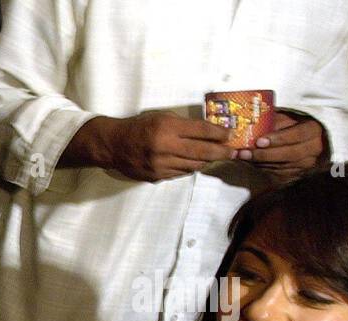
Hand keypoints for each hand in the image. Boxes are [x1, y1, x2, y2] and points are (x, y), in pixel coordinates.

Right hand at [87, 113, 236, 181]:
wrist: (114, 145)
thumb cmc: (139, 127)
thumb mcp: (161, 117)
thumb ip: (184, 125)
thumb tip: (208, 132)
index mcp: (167, 128)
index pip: (201, 131)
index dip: (219, 133)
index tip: (230, 134)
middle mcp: (165, 147)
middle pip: (202, 151)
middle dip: (221, 152)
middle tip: (233, 152)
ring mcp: (161, 164)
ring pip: (193, 165)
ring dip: (207, 161)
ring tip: (215, 157)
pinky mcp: (156, 176)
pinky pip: (180, 173)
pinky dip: (190, 167)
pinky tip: (194, 163)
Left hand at [238, 112, 326, 180]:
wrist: (308, 140)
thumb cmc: (295, 125)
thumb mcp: (289, 117)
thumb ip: (276, 120)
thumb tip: (254, 121)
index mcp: (314, 130)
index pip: (298, 135)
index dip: (279, 138)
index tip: (260, 141)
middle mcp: (313, 149)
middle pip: (289, 154)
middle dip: (264, 154)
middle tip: (244, 152)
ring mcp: (305, 164)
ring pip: (282, 166)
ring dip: (259, 163)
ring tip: (242, 157)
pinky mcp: (296, 174)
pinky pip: (278, 173)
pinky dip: (263, 168)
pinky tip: (250, 162)